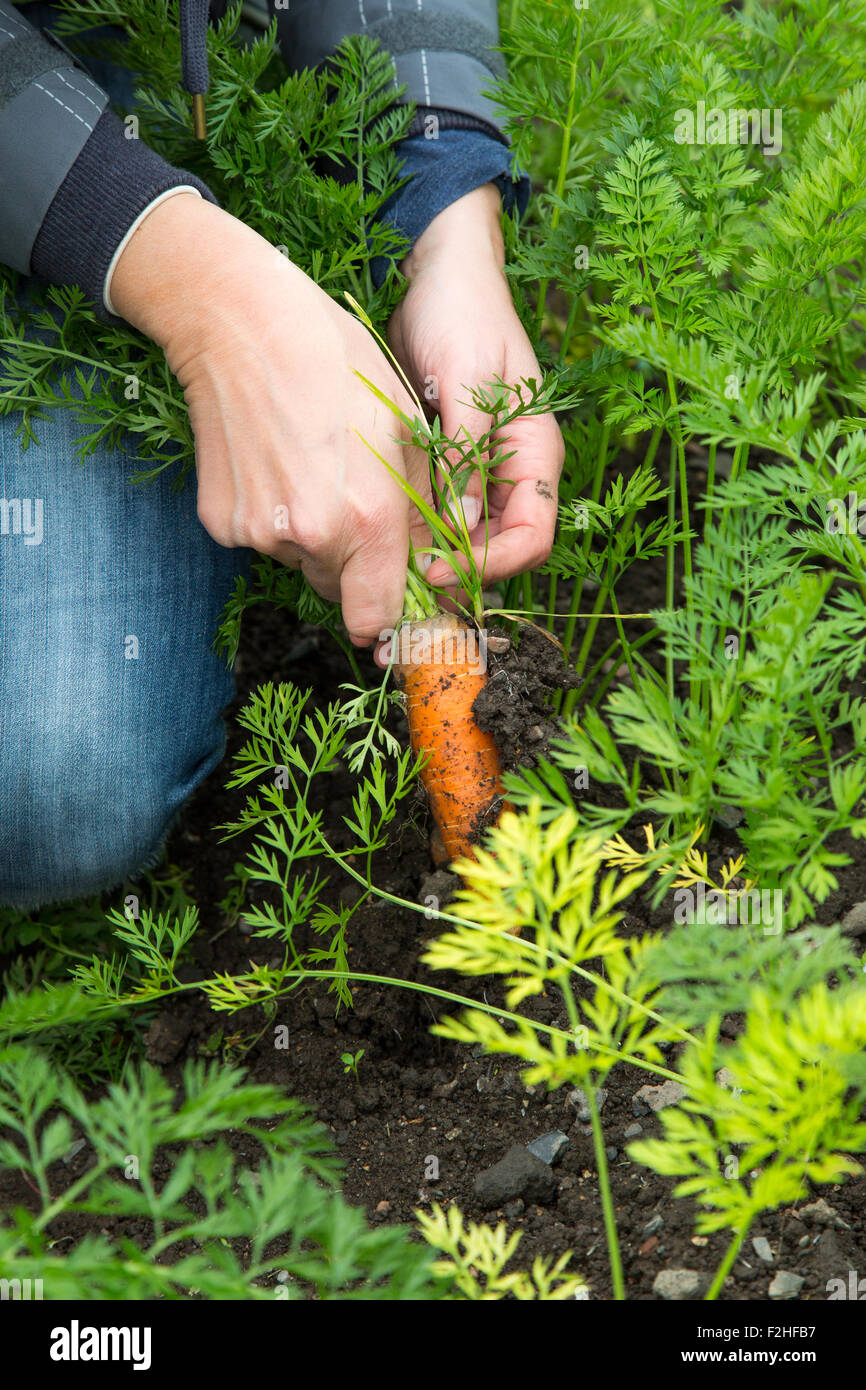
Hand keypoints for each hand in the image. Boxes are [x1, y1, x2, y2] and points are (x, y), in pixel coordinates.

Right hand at [110, 194, 429, 645]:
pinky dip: (274, 518)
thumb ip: (422, 508)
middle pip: (340, 591)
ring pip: (302, 563)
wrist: (239, 323)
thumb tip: (432, 560)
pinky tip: (276, 464)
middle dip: (354, 566)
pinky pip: (263, 540)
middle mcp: (313, 537)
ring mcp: (260, 532)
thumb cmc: (335, 361)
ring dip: (315, 538)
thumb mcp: (405, 428)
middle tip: (353, 507)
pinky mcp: (221, 522)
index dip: (389, 613)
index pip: (380, 615)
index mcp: (369, 517)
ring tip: (312, 469)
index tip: (392, 599)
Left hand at [387, 183, 564, 591]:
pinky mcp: (445, 460)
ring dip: (432, 555)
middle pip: (498, 548)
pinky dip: (414, 528)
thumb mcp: (467, 382)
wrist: (435, 272)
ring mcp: (479, 468)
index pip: (531, 537)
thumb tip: (464, 522)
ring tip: (389, 565)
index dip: (490, 563)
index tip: (439, 566)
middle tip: (405, 580)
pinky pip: (436, 510)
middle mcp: (512, 471)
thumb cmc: (462, 313)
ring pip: (464, 536)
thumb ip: (468, 454)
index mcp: (535, 454)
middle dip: (459, 569)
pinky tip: (380, 533)